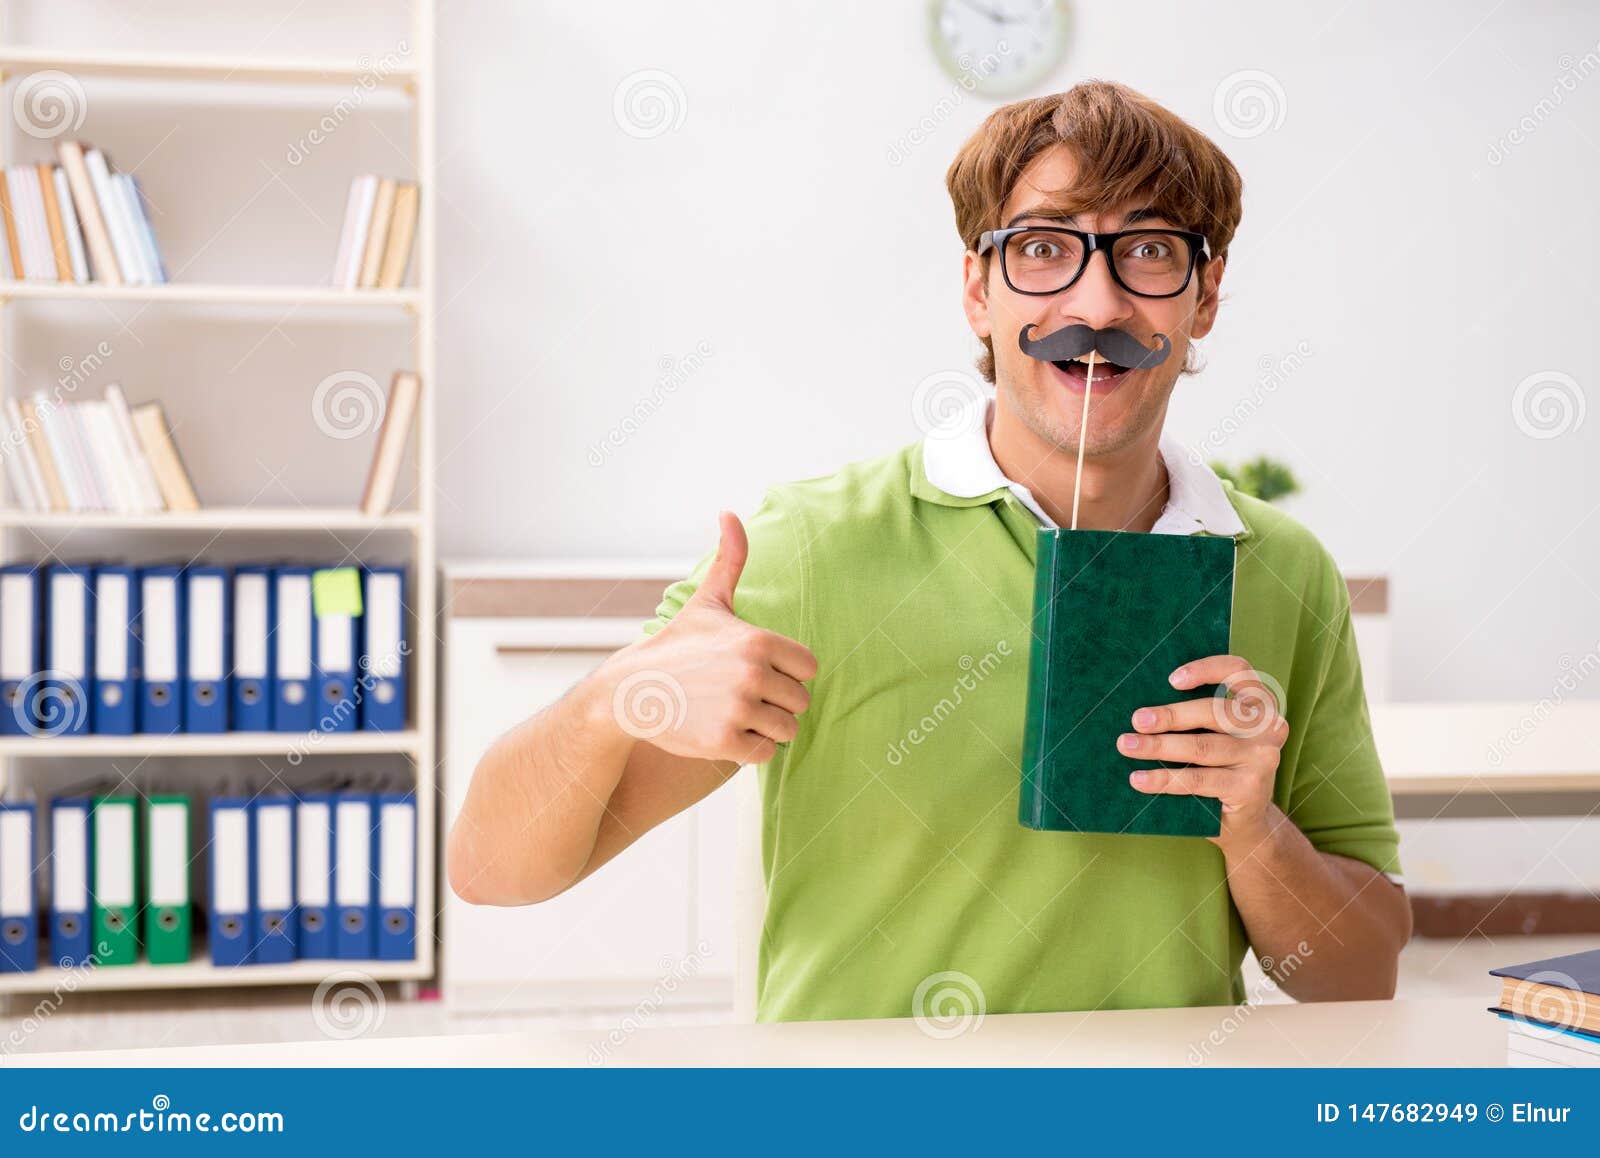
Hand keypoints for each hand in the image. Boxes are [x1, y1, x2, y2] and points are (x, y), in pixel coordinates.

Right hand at [599, 511, 817, 764]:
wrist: (630, 691)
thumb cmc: (676, 646)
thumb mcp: (708, 603)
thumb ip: (730, 560)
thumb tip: (729, 511)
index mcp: (759, 640)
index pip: (809, 669)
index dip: (786, 674)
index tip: (758, 673)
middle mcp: (753, 673)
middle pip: (800, 702)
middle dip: (776, 704)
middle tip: (742, 698)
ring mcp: (739, 709)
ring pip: (786, 731)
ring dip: (765, 729)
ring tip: (734, 715)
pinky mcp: (724, 742)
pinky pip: (764, 754)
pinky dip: (750, 749)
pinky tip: (725, 734)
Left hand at [1117, 654, 1288, 850]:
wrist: (1246, 822)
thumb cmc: (1221, 767)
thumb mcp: (1218, 735)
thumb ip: (1197, 717)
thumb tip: (1143, 707)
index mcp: (1259, 703)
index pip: (1238, 671)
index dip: (1206, 669)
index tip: (1171, 680)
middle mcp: (1268, 726)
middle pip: (1214, 711)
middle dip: (1171, 715)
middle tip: (1137, 720)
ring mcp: (1262, 758)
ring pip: (1203, 746)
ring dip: (1160, 746)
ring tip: (1127, 746)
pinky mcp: (1250, 788)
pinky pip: (1199, 779)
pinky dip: (1165, 779)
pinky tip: (1139, 779)